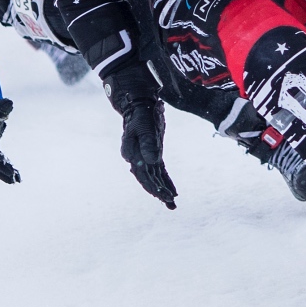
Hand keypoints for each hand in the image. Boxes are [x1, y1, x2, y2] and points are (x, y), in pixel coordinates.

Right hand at [104, 63, 177, 208]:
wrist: (137, 102)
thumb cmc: (141, 113)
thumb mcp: (145, 127)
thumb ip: (149, 144)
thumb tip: (154, 162)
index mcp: (133, 153)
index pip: (143, 175)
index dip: (153, 187)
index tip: (164, 196)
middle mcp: (137, 157)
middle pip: (148, 179)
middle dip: (159, 192)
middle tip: (171, 204)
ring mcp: (144, 154)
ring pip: (153, 176)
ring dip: (162, 189)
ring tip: (172, 202)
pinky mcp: (151, 151)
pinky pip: (157, 170)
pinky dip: (164, 179)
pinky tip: (170, 188)